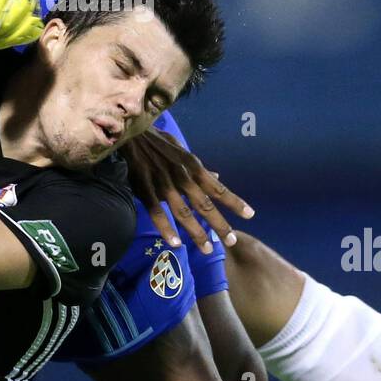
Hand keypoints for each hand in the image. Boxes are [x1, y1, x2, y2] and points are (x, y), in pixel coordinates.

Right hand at [122, 126, 253, 253]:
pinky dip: (166, 228)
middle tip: (231, 240)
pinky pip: (156, 212)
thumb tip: (217, 176)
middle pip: (204, 204)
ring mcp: (163, 183)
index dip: (234, 202)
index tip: (250, 214)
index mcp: (192, 166)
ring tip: (207, 249)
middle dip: (219, 224)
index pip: (217, 188)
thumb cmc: (158, 141)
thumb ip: (199, 168)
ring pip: (183, 212)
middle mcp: (182, 176)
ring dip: (196, 232)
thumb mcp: (182, 150)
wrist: (130, 131)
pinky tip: (175, 243)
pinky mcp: (145, 188)